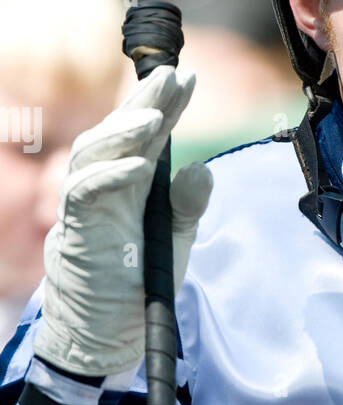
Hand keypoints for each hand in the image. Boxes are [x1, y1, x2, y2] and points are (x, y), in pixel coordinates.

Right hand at [33, 64, 212, 375]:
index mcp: (135, 180)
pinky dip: (111, 175)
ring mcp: (90, 201)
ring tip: (156, 116)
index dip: (168, 103)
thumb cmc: (138, 281)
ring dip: (126, 131)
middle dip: (147, 100)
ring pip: (97, 150)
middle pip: (123, 130)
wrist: (108, 327)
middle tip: (173, 76)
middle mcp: (110, 183)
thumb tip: (202, 169)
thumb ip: (189, 204)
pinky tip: (138, 165)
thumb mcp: (176, 237)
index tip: (189, 76)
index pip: (152, 133)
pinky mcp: (77, 225)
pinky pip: (86, 190)